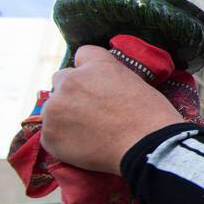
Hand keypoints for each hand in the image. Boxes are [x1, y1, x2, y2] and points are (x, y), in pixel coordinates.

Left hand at [40, 45, 183, 174]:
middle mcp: (71, 81)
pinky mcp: (50, 134)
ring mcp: (56, 107)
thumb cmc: (153, 118)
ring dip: (66, 117)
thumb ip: (114, 81)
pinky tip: (83, 149)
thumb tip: (106, 91)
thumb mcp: (138, 85)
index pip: (83, 54)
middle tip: (91, 112)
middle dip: (73, 92)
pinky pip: (52, 135)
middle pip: (61, 79)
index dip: (90, 70)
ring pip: (54, 108)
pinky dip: (64, 142)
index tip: (97, 84)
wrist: (149, 148)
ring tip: (88, 135)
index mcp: (97, 65)